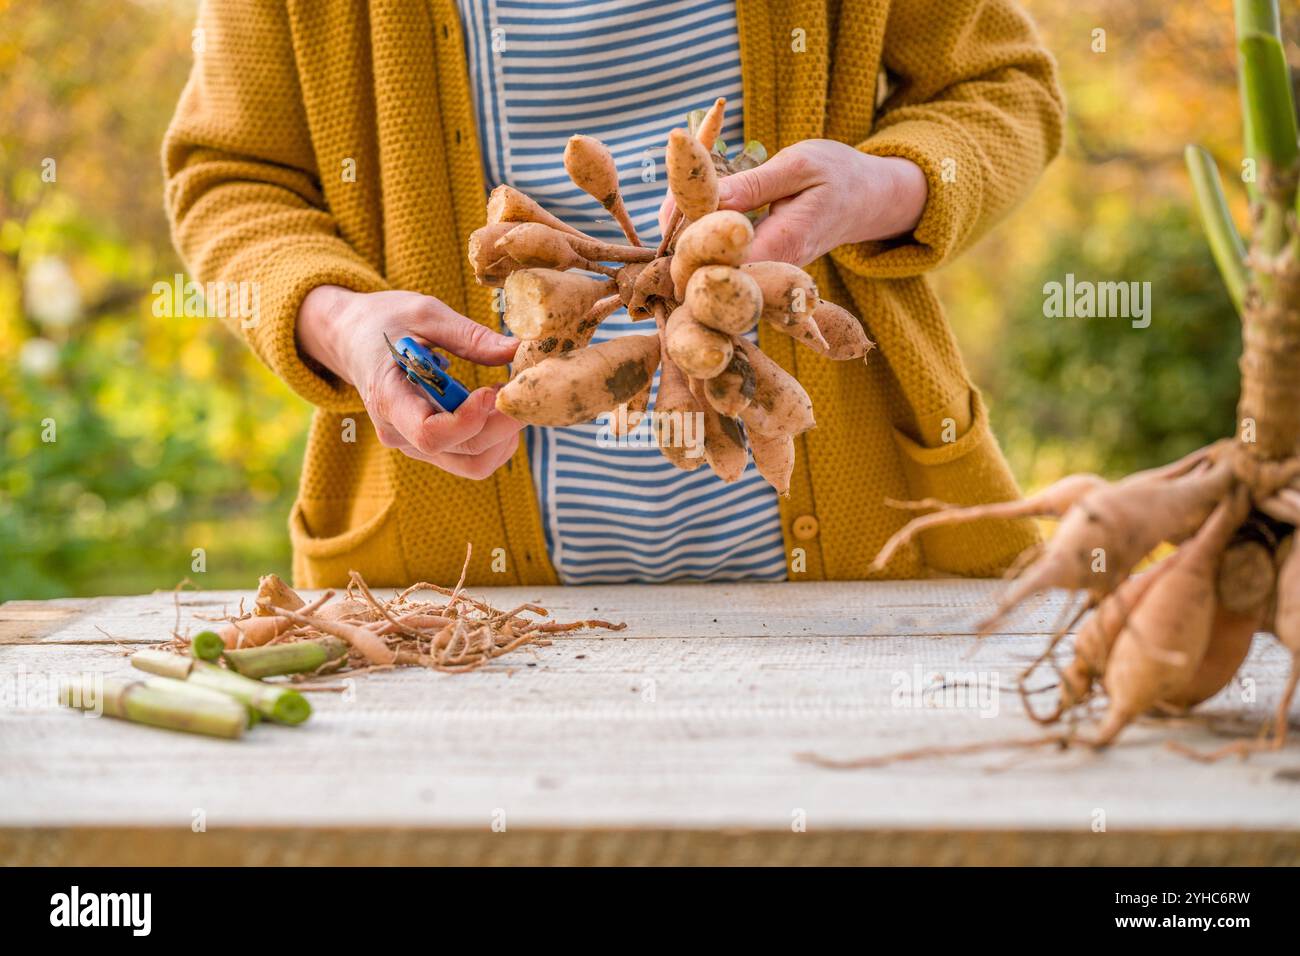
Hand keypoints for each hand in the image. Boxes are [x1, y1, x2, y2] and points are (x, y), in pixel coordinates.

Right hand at [297, 286, 522, 479]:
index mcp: (388, 398)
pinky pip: (472, 458)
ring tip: (511, 397)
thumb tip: (517, 350)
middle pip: (464, 451)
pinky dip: (497, 439)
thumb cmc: (385, 321)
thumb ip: (470, 335)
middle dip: (503, 425)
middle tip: (524, 390)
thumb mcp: (424, 314)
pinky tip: (498, 406)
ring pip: (474, 464)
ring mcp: (414, 445)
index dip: (468, 420)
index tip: (492, 390)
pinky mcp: (431, 447)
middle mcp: (399, 432)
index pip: (429, 433)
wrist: (354, 340)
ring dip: (504, 437)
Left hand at [657, 139, 927, 266]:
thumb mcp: (797, 166)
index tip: (672, 207)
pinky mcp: (755, 270)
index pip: (720, 261)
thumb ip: (751, 186)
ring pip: (707, 268)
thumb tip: (706, 199)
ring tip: (679, 197)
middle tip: (669, 201)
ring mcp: (762, 276)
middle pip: (706, 271)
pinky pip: (717, 261)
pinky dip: (697, 236)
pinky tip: (690, 208)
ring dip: (684, 237)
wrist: (867, 200)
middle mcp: (770, 272)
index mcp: (782, 247)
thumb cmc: (836, 175)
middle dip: (678, 241)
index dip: (687, 241)